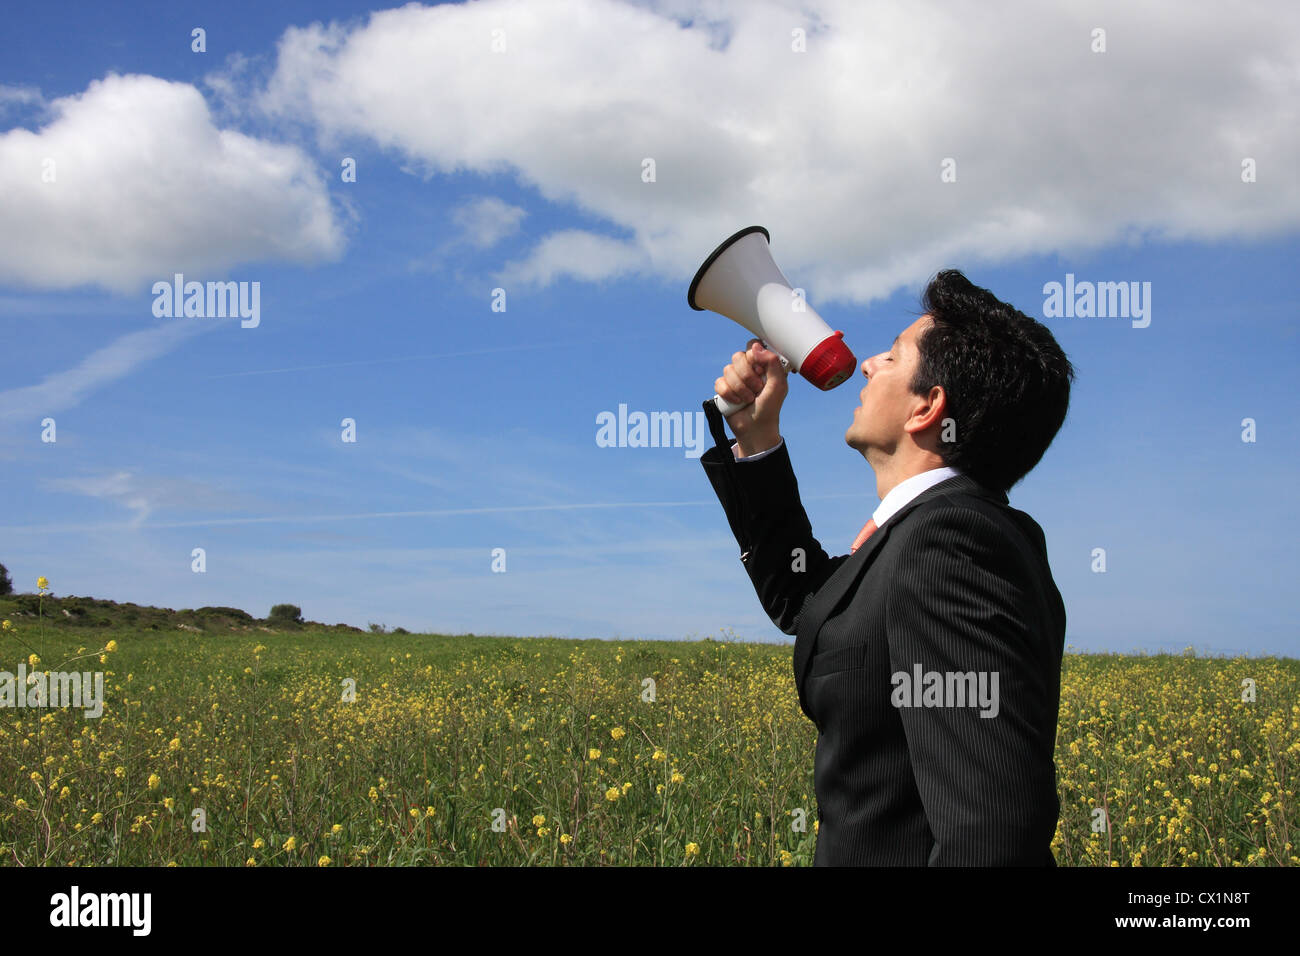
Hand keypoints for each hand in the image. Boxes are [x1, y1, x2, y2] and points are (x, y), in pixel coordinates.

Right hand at [715, 338, 787, 455]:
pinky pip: (719, 382)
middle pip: (738, 356)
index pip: (753, 345)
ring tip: (749, 399)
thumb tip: (755, 347)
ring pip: (728, 369)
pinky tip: (737, 402)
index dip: (755, 357)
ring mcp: (734, 378)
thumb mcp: (779, 385)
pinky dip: (729, 394)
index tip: (762, 371)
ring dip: (740, 388)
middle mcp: (748, 368)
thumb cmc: (770, 407)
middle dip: (747, 376)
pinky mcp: (723, 388)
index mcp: (763, 364)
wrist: (756, 428)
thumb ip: (772, 362)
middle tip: (757, 389)